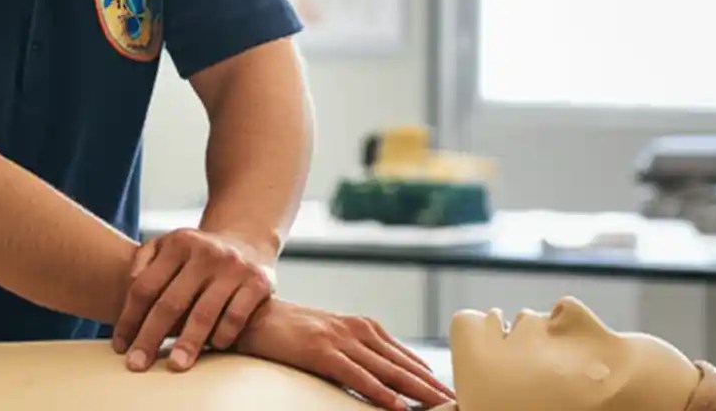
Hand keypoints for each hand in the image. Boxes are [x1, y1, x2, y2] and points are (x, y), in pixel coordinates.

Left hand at [112, 228, 275, 372]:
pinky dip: (222, 335)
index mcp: (178, 243)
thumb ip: (145, 259)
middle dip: (151, 337)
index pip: (145, 286)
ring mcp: (233, 267)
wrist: (247, 244)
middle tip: (137, 364)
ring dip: (188, 343)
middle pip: (170, 303)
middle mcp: (205, 253)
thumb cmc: (197, 256)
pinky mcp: (258, 282)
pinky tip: (213, 348)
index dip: (129, 318)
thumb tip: (130, 281)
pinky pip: (235, 316)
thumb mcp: (170, 245)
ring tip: (176, 366)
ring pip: (204, 313)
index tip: (120, 346)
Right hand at [237, 298, 455, 410]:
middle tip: (460, 402)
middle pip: (404, 364)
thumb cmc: (291, 330)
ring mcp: (341, 340)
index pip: (406, 357)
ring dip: (417, 390)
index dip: (430, 377)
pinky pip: (357, 375)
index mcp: (363, 327)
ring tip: (441, 405)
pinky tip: (396, 404)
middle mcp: (358, 330)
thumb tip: (385, 379)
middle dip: (433, 386)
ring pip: (388, 370)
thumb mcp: (331, 338)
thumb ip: (358, 354)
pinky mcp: (322, 351)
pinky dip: (379, 390)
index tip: (453, 393)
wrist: (255, 314)